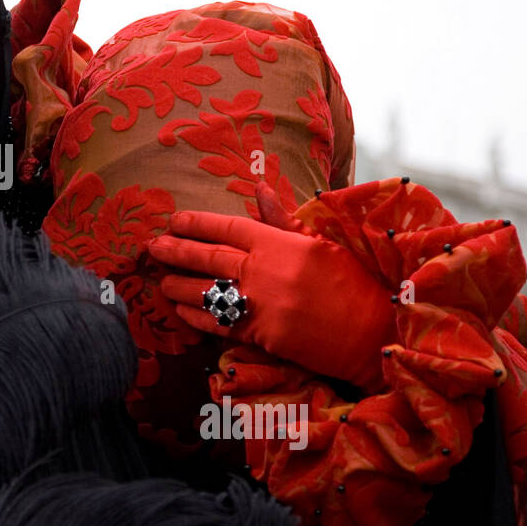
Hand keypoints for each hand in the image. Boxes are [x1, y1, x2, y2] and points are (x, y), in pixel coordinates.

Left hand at [147, 210, 394, 389]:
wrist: (374, 333)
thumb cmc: (353, 284)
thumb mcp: (321, 244)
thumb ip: (283, 221)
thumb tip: (259, 189)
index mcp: (281, 244)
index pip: (229, 227)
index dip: (198, 223)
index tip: (175, 220)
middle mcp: (266, 271)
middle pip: (210, 257)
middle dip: (177, 251)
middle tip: (152, 247)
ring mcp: (261, 304)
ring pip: (207, 291)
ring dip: (179, 286)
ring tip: (160, 281)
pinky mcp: (261, 335)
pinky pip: (219, 323)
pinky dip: (197, 317)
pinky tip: (182, 312)